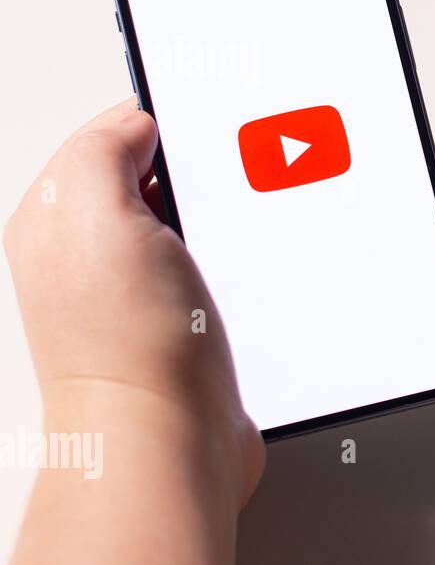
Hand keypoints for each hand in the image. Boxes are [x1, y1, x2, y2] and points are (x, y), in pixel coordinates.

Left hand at [2, 100, 263, 564]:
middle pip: (159, 176)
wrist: (167, 443)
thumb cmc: (129, 346)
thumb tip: (137, 121)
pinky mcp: (184, 322)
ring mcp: (139, 290)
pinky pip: (217, 268)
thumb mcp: (96, 213)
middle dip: (201, 173)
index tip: (209, 125)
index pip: (114, 136)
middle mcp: (94, 253)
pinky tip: (245, 272)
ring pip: (194, 223)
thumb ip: (104, 147)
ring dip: (224, 221)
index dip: (164, 123)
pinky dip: (238, 261)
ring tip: (235, 234)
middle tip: (226, 184)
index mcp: (60, 216)